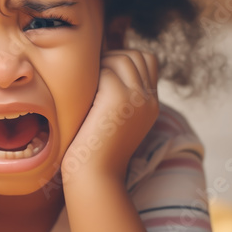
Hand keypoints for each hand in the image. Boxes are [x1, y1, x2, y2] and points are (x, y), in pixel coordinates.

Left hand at [61, 50, 159, 185]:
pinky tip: (81, 99)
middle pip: (137, 55)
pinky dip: (91, 79)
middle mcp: (149, 100)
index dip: (124, 60)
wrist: (94, 176)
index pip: (147, 60)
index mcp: (151, 104)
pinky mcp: (120, 99)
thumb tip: (101, 63)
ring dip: (101, 66)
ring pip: (123, 58)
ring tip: (87, 89)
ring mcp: (137, 98)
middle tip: (92, 80)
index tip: (102, 76)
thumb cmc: (94, 150)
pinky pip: (105, 70)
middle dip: (112, 58)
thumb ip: (117, 94)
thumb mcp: (113, 119)